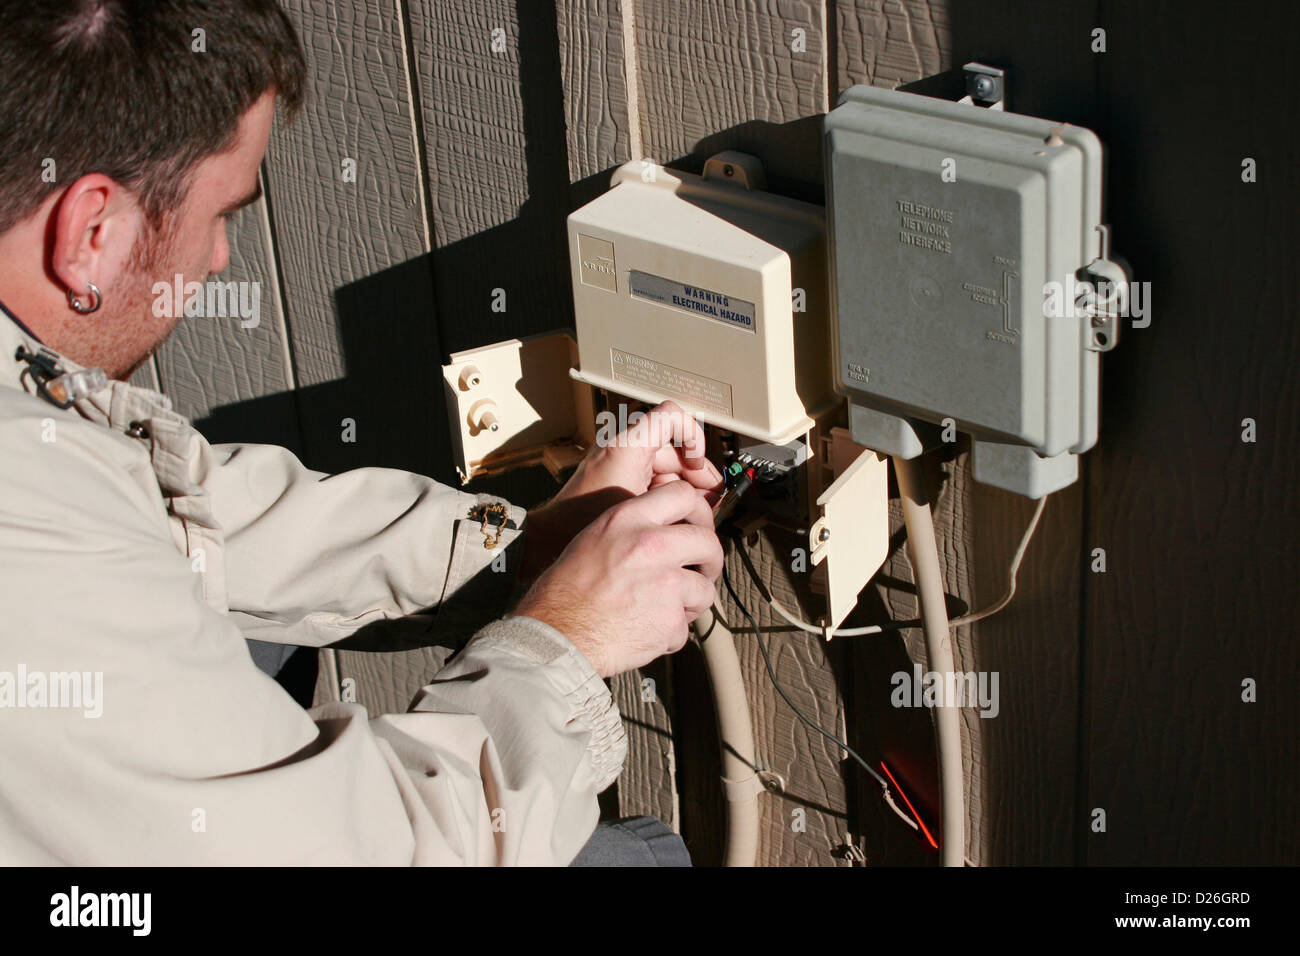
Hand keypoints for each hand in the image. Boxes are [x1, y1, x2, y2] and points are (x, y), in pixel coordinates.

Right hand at [514, 480, 723, 677]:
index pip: (684, 495)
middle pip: (708, 542)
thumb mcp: (594, 538)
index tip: (699, 527)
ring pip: (704, 589)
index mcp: (629, 519)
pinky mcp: (670, 620)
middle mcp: (651, 545)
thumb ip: (633, 528)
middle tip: (703, 572)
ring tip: (664, 610)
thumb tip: (669, 529)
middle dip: (710, 560)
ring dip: (691, 603)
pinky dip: (671, 633)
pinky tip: (647, 631)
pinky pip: (686, 627)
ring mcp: (665, 583)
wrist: (555, 636)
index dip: (699, 512)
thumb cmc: (565, 592)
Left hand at [522, 401, 722, 578]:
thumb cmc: (582, 525)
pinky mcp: (616, 480)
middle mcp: (621, 448)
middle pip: (673, 448)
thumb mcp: (639, 508)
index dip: (693, 436)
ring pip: (664, 466)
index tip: (698, 462)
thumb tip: (706, 492)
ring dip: (683, 487)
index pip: (671, 416)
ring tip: (696, 513)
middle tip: (710, 498)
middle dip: (694, 472)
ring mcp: (618, 464)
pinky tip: (674, 517)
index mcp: (627, 446)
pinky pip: (649, 478)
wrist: (549, 539)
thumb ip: (675, 494)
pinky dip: (664, 494)